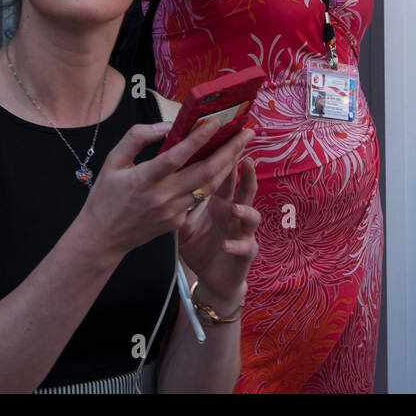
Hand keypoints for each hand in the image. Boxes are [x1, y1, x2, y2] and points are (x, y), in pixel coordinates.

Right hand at [78, 118, 250, 258]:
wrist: (103, 238)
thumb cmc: (105, 196)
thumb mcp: (112, 161)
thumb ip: (137, 138)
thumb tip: (166, 126)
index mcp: (144, 179)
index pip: (177, 156)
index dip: (198, 139)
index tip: (217, 122)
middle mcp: (162, 197)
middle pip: (205, 173)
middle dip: (229, 151)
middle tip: (247, 132)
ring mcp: (172, 212)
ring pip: (209, 187)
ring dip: (229, 165)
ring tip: (242, 145)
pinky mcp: (177, 222)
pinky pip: (199, 198)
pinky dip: (215, 181)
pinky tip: (225, 166)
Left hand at [178, 142, 259, 306]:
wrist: (212, 276)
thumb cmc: (198, 243)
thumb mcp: (183, 220)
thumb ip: (178, 198)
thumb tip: (162, 175)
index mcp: (220, 201)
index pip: (225, 175)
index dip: (226, 157)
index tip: (224, 139)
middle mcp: (235, 212)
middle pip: (245, 188)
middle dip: (248, 172)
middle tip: (245, 154)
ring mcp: (242, 232)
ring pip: (252, 216)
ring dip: (245, 211)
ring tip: (234, 208)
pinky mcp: (245, 253)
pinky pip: (245, 248)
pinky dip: (236, 246)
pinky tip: (226, 245)